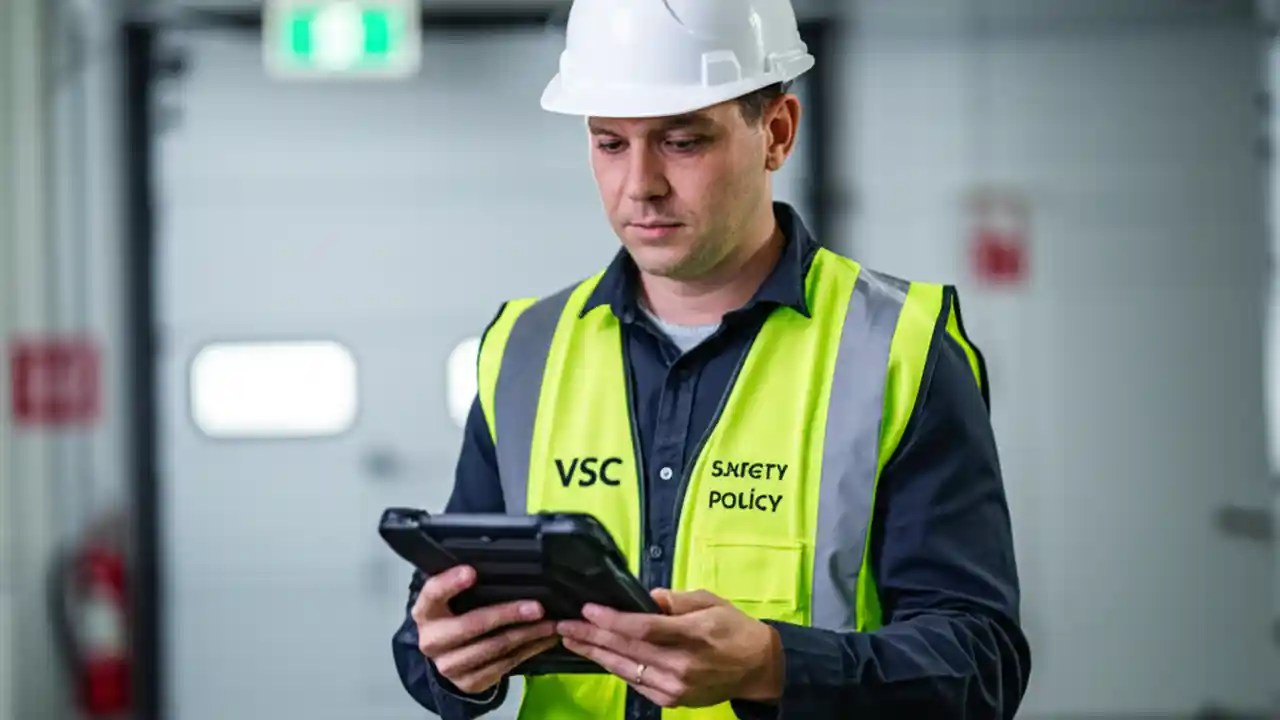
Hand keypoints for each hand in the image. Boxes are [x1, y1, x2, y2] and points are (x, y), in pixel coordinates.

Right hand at [412, 565, 558, 694]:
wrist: (448, 655)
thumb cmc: (457, 616)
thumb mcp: (453, 599)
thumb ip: (468, 585)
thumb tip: (507, 566)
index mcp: (426, 612)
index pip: (433, 593)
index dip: (450, 583)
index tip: (471, 572)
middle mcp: (432, 641)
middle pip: (471, 625)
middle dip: (508, 614)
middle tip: (537, 607)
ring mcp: (449, 666)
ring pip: (494, 648)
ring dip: (527, 634)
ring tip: (551, 624)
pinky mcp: (469, 683)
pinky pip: (504, 665)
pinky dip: (528, 651)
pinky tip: (543, 640)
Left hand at [556, 589, 784, 707]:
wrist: (758, 667)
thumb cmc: (734, 629)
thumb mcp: (709, 602)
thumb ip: (675, 600)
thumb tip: (644, 598)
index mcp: (692, 636)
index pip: (643, 628)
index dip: (612, 620)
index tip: (588, 610)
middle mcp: (681, 665)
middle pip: (627, 650)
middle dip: (591, 636)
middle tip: (564, 626)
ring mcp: (675, 687)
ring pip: (625, 669)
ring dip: (596, 654)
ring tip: (572, 641)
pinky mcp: (672, 700)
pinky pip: (636, 682)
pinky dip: (616, 668)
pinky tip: (600, 656)